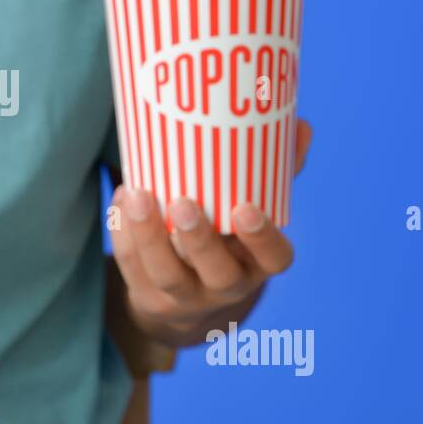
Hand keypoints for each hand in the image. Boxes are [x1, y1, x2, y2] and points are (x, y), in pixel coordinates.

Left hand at [108, 119, 312, 348]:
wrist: (188, 297)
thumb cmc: (228, 237)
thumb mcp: (254, 211)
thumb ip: (275, 172)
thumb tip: (300, 125)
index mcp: (259, 263)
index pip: (274, 259)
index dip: (262, 238)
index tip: (245, 208)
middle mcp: (226, 287)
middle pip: (218, 274)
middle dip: (199, 240)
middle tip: (183, 202)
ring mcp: (186, 298)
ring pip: (168, 274)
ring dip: (149, 235)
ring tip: (136, 195)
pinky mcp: (149, 298)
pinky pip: (134, 269)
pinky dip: (124, 235)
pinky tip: (122, 200)